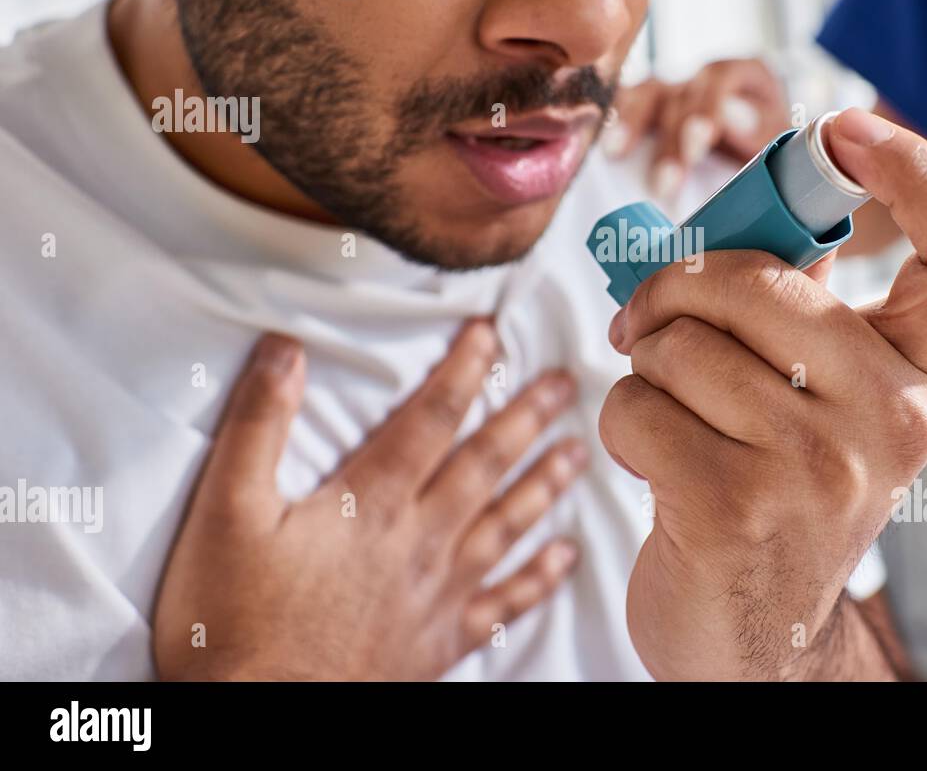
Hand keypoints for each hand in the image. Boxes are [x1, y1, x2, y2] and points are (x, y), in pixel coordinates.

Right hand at [153, 320, 585, 679]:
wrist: (262, 715)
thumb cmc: (234, 619)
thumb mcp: (226, 511)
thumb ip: (258, 427)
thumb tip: (286, 350)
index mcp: (370, 501)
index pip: (430, 418)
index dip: (463, 370)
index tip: (493, 331)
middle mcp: (418, 539)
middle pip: (485, 463)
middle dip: (527, 415)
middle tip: (569, 381)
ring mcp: (436, 593)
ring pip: (506, 524)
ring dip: (546, 483)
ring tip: (579, 452)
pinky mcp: (439, 642)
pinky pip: (503, 604)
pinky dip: (539, 579)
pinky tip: (566, 558)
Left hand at [599, 109, 926, 680]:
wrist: (759, 641)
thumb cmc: (779, 497)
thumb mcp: (820, 401)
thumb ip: (800, 303)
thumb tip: (756, 193)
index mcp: (919, 379)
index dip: (918, 171)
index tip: (845, 127)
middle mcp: (892, 421)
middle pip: (764, 280)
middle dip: (677, 287)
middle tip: (650, 316)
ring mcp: (820, 469)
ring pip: (683, 341)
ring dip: (647, 365)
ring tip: (673, 411)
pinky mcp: (734, 507)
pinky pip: (637, 403)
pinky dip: (622, 419)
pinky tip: (657, 462)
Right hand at [608, 58, 788, 198]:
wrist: (757, 151)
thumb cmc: (768, 147)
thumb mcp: (778, 140)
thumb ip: (760, 128)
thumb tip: (732, 117)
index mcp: (743, 74)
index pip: (721, 81)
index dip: (707, 111)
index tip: (697, 143)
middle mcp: (703, 76)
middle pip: (680, 96)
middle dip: (670, 141)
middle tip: (664, 183)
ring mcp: (673, 88)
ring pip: (648, 96)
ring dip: (631, 126)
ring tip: (616, 154)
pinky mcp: (649, 106)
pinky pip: (625, 105)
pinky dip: (611, 120)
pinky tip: (599, 142)